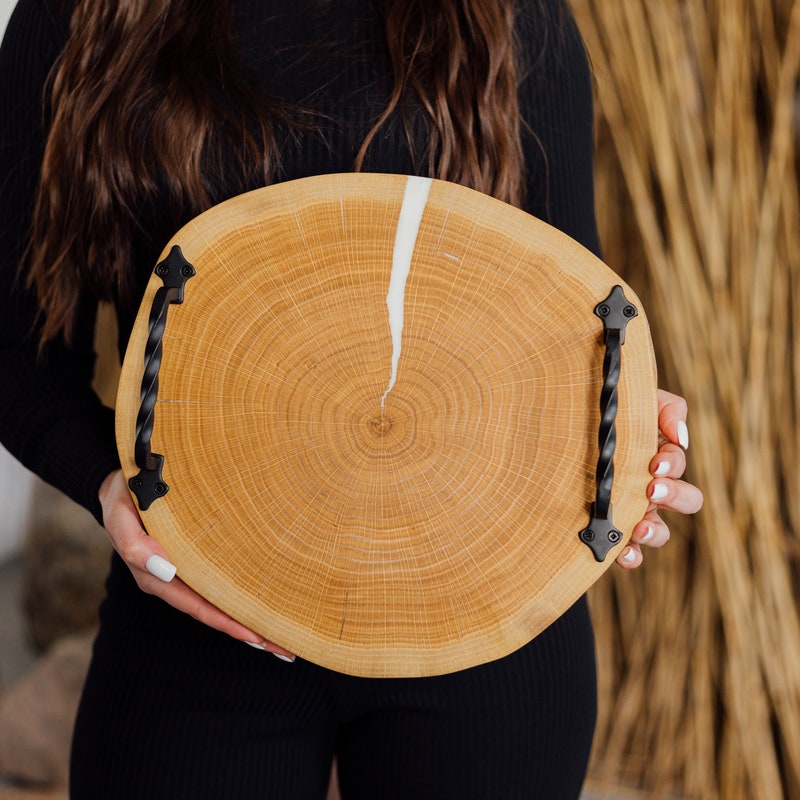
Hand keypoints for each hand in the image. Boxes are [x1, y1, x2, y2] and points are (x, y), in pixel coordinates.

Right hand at [98, 469, 294, 660]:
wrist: (123, 484)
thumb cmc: (123, 497)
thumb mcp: (120, 515)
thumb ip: (134, 543)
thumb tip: (163, 569)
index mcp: (155, 577)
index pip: (197, 606)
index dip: (226, 622)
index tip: (256, 637)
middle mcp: (171, 580)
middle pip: (213, 612)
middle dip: (247, 630)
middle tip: (284, 647)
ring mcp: (183, 572)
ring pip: (218, 600)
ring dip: (248, 617)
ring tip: (281, 635)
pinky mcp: (192, 558)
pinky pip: (218, 582)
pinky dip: (239, 595)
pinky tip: (262, 602)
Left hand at [616, 389, 703, 568]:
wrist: (557, 422)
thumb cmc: (604, 415)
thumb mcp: (637, 400)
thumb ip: (667, 409)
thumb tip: (679, 436)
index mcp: (657, 456)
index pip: (676, 463)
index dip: (671, 465)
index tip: (655, 464)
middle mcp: (649, 487)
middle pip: (685, 500)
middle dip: (673, 495)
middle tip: (651, 488)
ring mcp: (632, 511)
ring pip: (659, 531)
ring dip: (654, 531)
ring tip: (640, 528)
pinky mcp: (610, 529)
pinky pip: (628, 552)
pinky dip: (630, 556)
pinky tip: (620, 552)